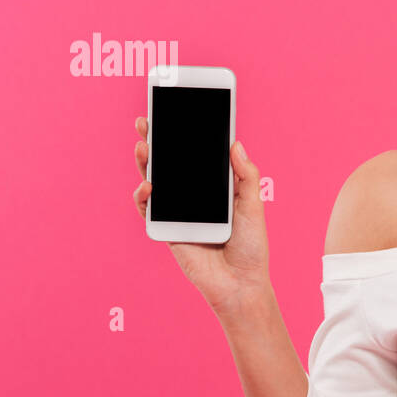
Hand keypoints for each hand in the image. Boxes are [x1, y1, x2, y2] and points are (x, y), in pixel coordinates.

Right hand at [133, 116, 272, 316]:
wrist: (242, 284)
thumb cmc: (251, 247)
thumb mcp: (252, 206)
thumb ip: (245, 176)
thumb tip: (236, 143)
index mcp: (214, 188)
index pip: (195, 157)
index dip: (185, 136)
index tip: (176, 112)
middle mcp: (193, 198)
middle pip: (170, 164)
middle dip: (157, 141)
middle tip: (147, 120)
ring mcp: (178, 213)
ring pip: (156, 182)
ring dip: (146, 163)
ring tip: (144, 145)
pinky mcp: (168, 231)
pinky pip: (150, 211)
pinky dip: (145, 198)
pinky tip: (149, 186)